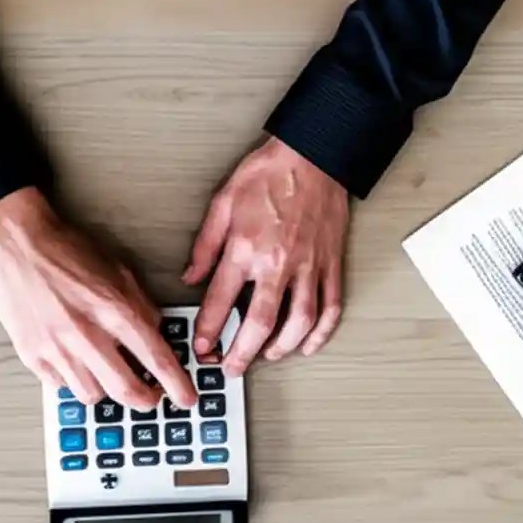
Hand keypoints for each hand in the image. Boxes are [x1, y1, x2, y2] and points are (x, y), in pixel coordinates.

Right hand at [0, 187, 196, 410]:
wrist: (17, 243)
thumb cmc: (67, 252)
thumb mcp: (120, 272)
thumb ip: (142, 307)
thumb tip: (157, 336)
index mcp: (115, 311)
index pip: (157, 360)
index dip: (177, 385)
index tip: (187, 399)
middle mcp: (87, 335)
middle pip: (126, 391)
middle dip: (146, 401)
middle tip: (152, 398)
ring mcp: (56, 349)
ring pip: (92, 395)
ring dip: (107, 389)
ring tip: (109, 373)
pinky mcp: (31, 354)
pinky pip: (60, 385)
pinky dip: (72, 379)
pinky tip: (75, 362)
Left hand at [183, 136, 347, 376]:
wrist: (314, 154)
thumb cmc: (270, 173)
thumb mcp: (223, 203)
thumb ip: (206, 245)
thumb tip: (191, 277)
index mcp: (246, 248)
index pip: (220, 301)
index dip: (208, 330)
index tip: (202, 346)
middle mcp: (278, 262)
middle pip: (260, 322)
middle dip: (242, 353)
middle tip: (232, 367)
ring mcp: (309, 266)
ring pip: (299, 321)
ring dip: (282, 348)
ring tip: (267, 356)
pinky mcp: (331, 264)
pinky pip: (330, 306)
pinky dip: (322, 332)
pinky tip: (309, 345)